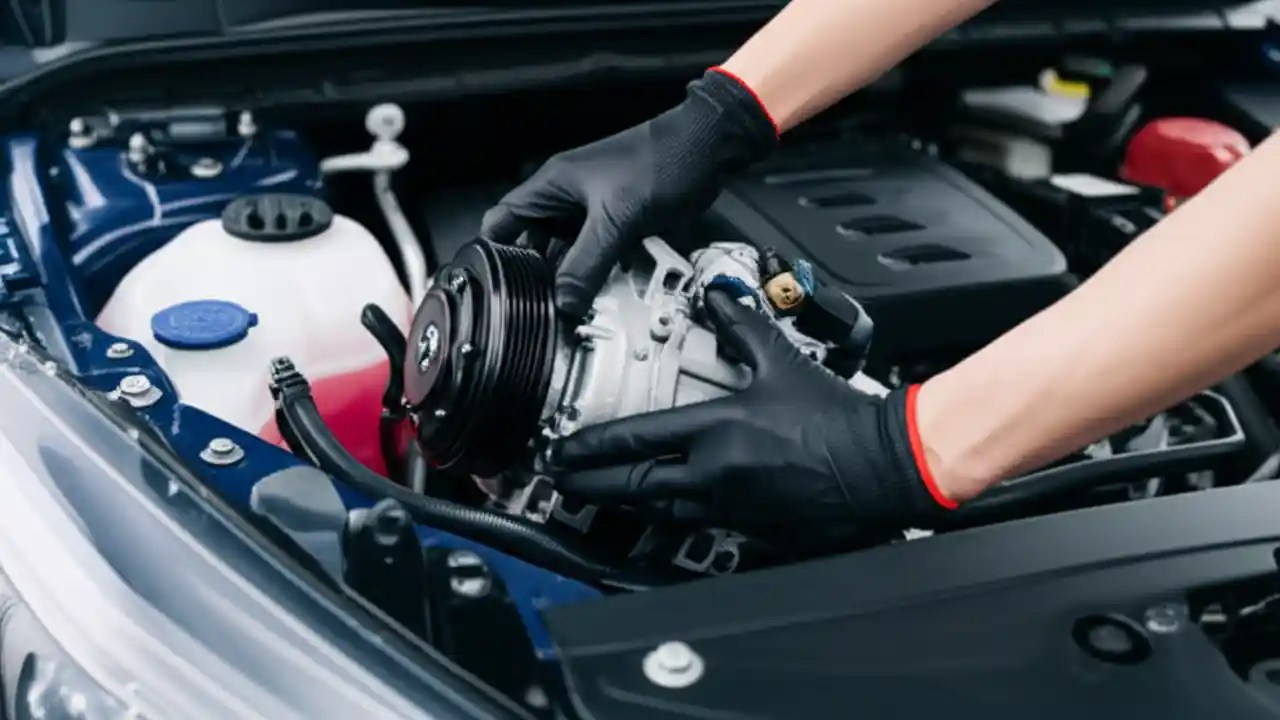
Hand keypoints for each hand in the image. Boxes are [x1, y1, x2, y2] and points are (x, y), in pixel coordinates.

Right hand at [481, 68, 776, 318]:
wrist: (708, 148)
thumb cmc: (660, 160)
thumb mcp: (616, 218)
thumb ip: (587, 263)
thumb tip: (564, 301)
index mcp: (553, 185)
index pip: (503, 220)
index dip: (494, 252)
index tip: (495, 286)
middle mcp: (567, 197)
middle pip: (535, 243)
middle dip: (536, 274)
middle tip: (539, 307)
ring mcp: (594, 210)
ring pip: (568, 252)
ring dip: (570, 276)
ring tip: (569, 305)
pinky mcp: (619, 221)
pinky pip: (598, 253)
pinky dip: (598, 272)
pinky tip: (602, 291)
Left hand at [552, 289, 956, 551]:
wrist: (882, 464)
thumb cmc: (837, 419)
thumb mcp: (782, 361)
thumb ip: (741, 326)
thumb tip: (718, 296)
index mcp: (718, 430)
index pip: (636, 439)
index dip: (590, 446)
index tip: (562, 450)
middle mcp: (715, 474)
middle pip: (634, 486)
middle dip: (590, 485)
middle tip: (561, 482)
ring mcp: (731, 507)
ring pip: (660, 512)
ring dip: (626, 504)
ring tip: (602, 496)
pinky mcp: (752, 528)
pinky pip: (697, 527)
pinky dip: (670, 519)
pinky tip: (662, 513)